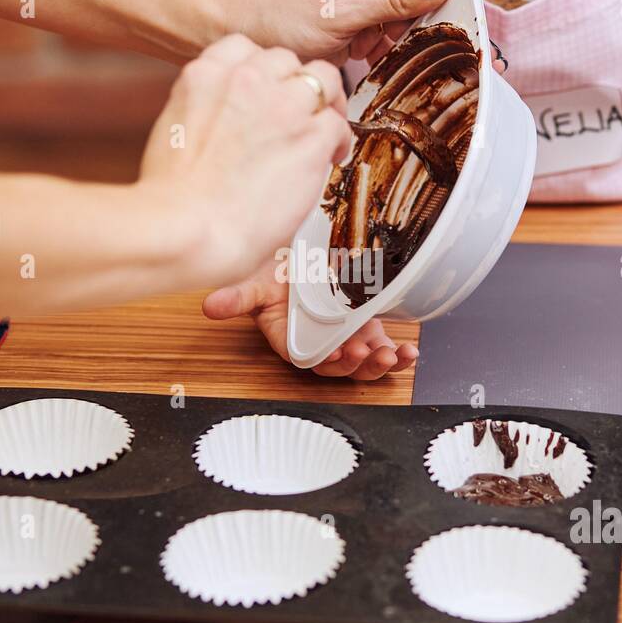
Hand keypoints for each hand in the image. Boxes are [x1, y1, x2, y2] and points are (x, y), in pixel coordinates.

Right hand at [139, 35, 349, 286]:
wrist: (186, 231)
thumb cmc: (173, 201)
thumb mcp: (173, 135)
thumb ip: (206, 117)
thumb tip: (225, 131)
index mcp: (205, 77)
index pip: (244, 48)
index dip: (262, 72)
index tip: (267, 91)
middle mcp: (245, 81)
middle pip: (287, 60)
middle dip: (294, 86)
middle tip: (299, 115)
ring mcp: (281, 106)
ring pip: (324, 80)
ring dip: (325, 104)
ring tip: (321, 133)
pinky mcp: (310, 137)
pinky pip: (338, 124)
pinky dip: (338, 141)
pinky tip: (329, 158)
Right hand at [203, 260, 418, 380]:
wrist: (298, 256)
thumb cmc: (275, 273)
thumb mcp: (257, 282)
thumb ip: (238, 297)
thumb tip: (209, 306)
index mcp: (294, 341)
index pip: (310, 359)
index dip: (326, 359)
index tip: (341, 351)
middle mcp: (321, 345)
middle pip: (341, 366)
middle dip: (359, 365)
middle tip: (370, 353)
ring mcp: (345, 338)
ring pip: (365, 362)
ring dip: (381, 364)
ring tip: (395, 356)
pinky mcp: (365, 329)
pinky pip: (382, 348)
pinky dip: (399, 354)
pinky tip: (411, 350)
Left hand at [224, 0, 463, 64]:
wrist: (242, 38)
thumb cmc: (272, 16)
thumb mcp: (334, 10)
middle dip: (424, 4)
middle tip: (416, 31)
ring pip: (415, 3)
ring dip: (405, 29)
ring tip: (373, 43)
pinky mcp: (367, 14)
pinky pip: (398, 26)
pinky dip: (390, 44)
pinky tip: (364, 51)